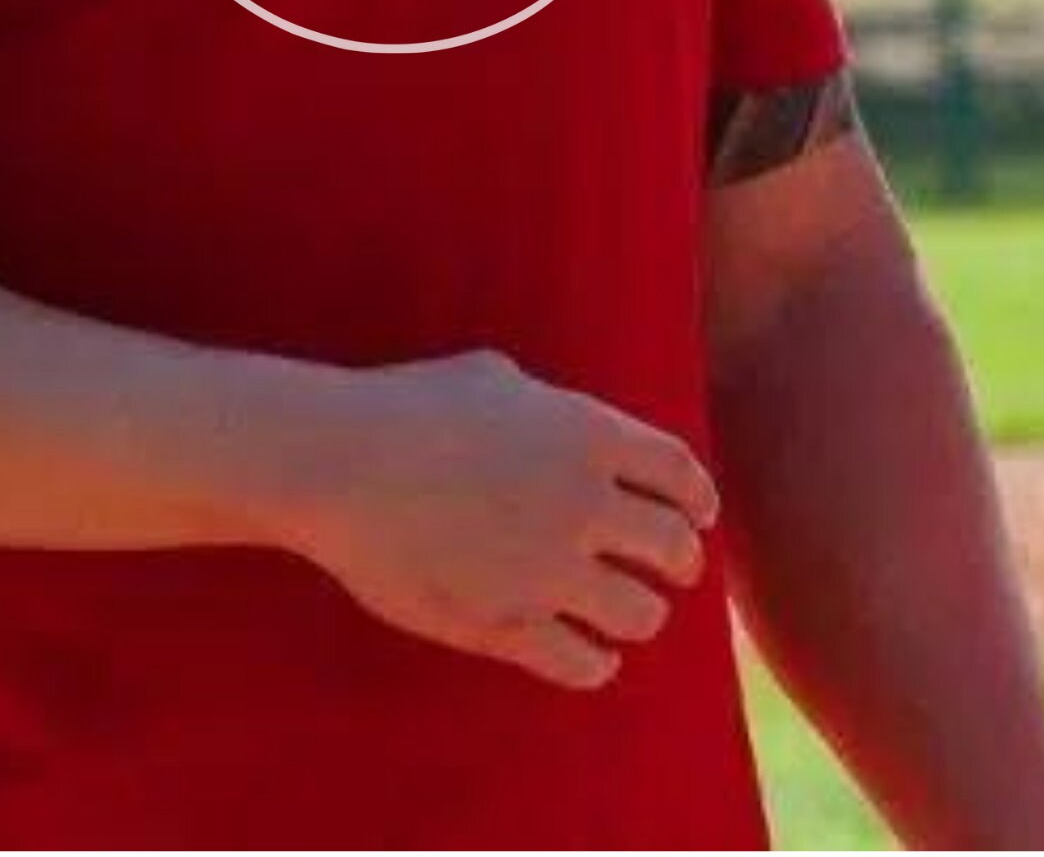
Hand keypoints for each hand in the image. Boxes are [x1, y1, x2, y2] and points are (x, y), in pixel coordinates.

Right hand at [273, 350, 718, 687]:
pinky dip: (597, 664)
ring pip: (641, 614)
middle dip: (681, 562)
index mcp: (590, 435)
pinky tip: (593, 658)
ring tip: (631, 615)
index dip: (699, 500)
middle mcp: (585, 503)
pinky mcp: (507, 624)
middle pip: (674, 547)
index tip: (700, 516)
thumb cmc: (411, 407)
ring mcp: (548, 569)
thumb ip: (551, 408)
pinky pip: (582, 663)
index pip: (681, 475)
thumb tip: (567, 424)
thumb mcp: (498, 379)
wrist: (342, 462)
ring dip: (643, 616)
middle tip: (674, 571)